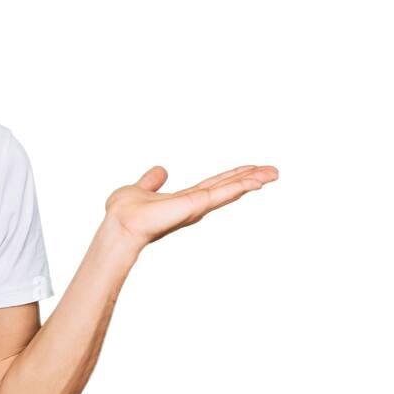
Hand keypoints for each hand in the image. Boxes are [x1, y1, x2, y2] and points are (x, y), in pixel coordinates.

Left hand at [104, 164, 278, 250]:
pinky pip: (221, 193)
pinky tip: (256, 180)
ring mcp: (197, 206)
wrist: (120, 224)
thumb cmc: (125, 214)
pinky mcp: (195, 206)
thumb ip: (151, 181)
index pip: (214, 185)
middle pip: (227, 188)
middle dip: (250, 179)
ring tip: (273, 173)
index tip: (251, 169)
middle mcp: (194, 205)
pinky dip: (239, 186)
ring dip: (251, 181)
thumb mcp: (140, 189)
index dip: (232, 177)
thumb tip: (160, 170)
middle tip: (273, 171)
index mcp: (184, 200)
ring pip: (230, 190)